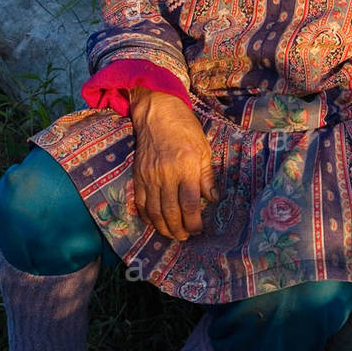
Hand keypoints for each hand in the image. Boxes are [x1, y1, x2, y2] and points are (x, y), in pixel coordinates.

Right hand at [129, 87, 217, 241]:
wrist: (157, 113)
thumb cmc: (184, 128)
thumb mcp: (203, 148)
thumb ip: (207, 176)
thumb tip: (213, 199)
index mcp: (186, 167)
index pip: (190, 204)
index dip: (194, 222)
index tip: (199, 229)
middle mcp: (166, 174)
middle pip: (171, 212)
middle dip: (180, 230)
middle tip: (186, 236)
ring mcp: (149, 176)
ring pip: (155, 212)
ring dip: (164, 228)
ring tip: (173, 234)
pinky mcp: (138, 176)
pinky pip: (141, 203)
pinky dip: (148, 217)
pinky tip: (156, 222)